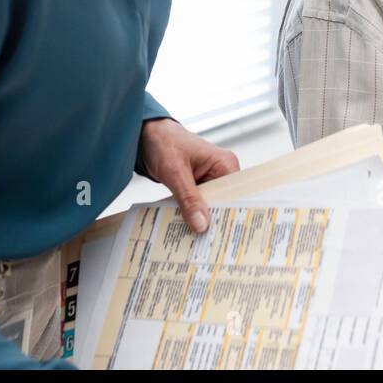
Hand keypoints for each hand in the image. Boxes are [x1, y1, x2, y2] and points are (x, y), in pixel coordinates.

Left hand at [138, 118, 239, 232]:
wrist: (147, 136)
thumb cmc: (163, 143)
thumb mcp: (175, 172)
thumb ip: (188, 198)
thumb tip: (202, 224)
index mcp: (225, 163)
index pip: (234, 195)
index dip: (230, 215)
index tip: (223, 237)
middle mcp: (222, 172)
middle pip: (224, 203)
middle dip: (215, 221)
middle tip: (208, 246)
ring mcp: (211, 180)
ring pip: (211, 206)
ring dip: (203, 220)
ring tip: (198, 243)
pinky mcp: (199, 186)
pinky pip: (200, 204)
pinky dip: (194, 215)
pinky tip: (188, 229)